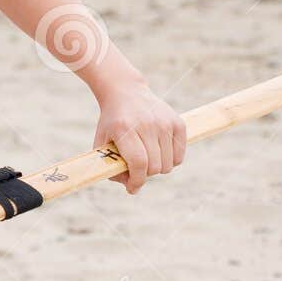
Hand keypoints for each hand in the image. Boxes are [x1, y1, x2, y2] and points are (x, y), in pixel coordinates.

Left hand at [92, 80, 185, 194]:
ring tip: (147, 158)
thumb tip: (131, 187)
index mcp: (124, 129)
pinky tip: (158, 152)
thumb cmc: (112, 122)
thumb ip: (110, 165)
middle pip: (155, 167)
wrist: (126, 92)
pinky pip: (179, 156)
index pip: (138, 163)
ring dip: (158, 168)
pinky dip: (170, 160)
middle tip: (136, 168)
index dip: (137, 181)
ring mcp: (165, 123)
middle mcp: (147, 124)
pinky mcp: (178, 123)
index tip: (133, 188)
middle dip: (145, 174)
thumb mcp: (102, 141)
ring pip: (169, 164)